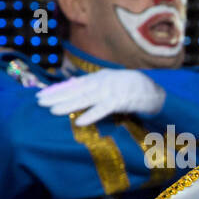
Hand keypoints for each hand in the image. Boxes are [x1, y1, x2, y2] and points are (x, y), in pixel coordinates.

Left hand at [36, 70, 166, 125]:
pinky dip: (92, 115)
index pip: (75, 83)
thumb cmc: (135, 88)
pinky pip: (105, 109)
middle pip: (77, 90)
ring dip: (69, 105)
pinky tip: (80, 121)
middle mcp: (104, 82)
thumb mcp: (111, 81)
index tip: (42, 94)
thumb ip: (93, 82)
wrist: (158, 92)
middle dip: (57, 96)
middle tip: (40, 101)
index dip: (58, 89)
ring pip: (87, 99)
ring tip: (53, 110)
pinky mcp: (123, 101)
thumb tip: (71, 82)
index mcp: (101, 78)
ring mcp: (113, 91)